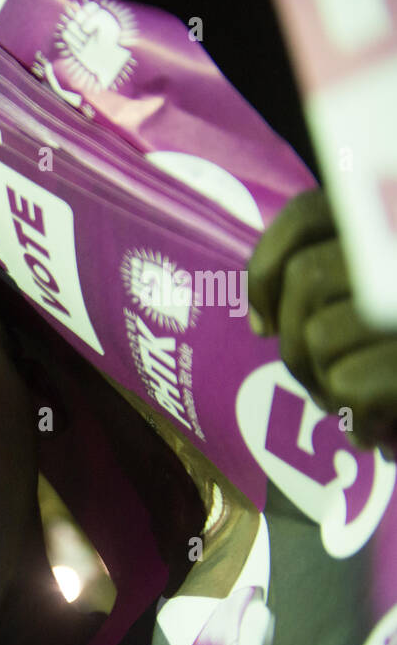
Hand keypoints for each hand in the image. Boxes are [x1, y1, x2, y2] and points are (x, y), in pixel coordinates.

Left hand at [247, 187, 396, 456]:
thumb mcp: (379, 300)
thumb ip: (344, 284)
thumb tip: (267, 323)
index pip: (311, 215)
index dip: (268, 268)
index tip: (264, 322)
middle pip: (307, 280)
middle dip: (293, 344)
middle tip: (318, 382)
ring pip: (319, 335)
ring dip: (321, 383)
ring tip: (353, 404)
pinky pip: (350, 382)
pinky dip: (354, 412)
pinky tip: (379, 430)